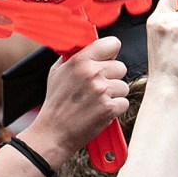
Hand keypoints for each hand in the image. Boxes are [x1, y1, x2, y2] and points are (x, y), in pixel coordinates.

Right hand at [28, 36, 130, 161]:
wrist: (53, 132)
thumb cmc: (55, 104)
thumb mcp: (57, 72)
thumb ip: (74, 56)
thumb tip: (87, 45)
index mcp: (80, 61)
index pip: (112, 44)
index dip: (111, 53)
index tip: (107, 60)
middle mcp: (92, 73)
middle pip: (121, 67)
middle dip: (112, 77)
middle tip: (97, 88)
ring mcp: (102, 91)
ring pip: (124, 86)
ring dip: (114, 95)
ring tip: (96, 102)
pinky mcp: (109, 108)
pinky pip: (124, 103)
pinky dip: (115, 109)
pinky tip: (100, 111)